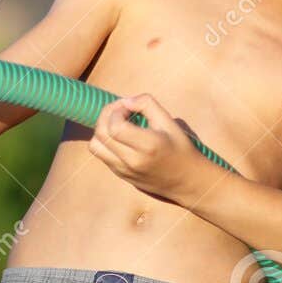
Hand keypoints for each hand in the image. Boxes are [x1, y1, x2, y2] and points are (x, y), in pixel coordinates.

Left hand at [87, 93, 208, 203]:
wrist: (186, 181)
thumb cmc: (180, 148)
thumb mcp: (170, 122)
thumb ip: (147, 105)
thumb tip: (125, 101)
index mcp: (148, 146)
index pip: (115, 126)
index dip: (116, 110)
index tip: (128, 107)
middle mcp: (132, 161)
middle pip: (101, 133)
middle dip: (106, 115)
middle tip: (120, 110)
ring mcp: (123, 170)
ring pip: (95, 145)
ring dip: (101, 129)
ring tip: (117, 123)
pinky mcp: (119, 175)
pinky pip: (101, 155)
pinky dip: (105, 141)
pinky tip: (119, 137)